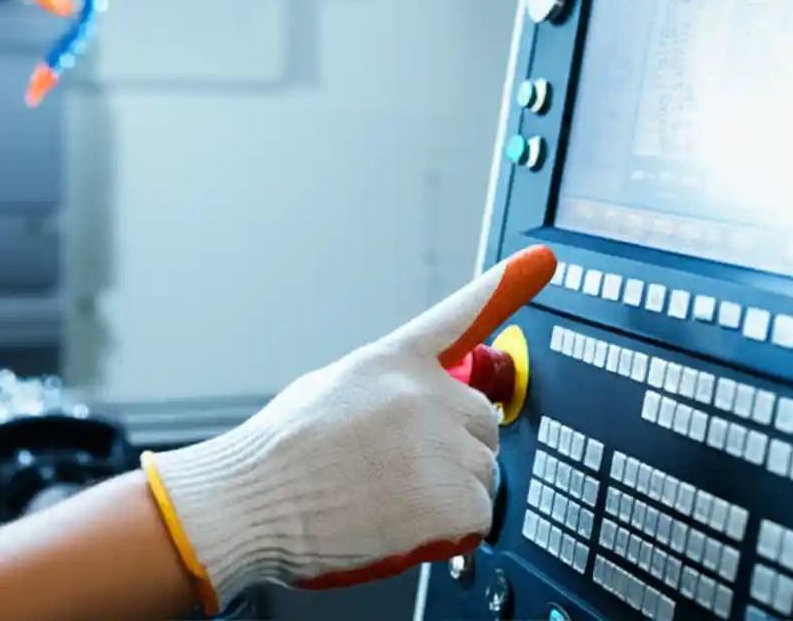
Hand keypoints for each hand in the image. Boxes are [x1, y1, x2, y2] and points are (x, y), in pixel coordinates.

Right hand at [142, 245, 555, 612]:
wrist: (249, 506)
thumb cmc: (276, 459)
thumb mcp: (328, 390)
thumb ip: (383, 388)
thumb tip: (412, 403)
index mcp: (392, 362)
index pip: (459, 316)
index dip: (504, 287)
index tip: (543, 261)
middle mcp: (423, 395)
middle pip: (481, 422)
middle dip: (456, 449)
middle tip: (404, 472)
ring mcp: (439, 445)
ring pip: (482, 473)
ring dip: (450, 492)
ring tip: (389, 501)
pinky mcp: (450, 498)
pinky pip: (477, 516)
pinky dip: (450, 530)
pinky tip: (402, 525)